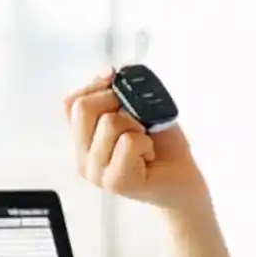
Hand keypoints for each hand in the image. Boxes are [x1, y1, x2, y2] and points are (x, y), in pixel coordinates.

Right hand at [63, 69, 209, 211]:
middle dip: (115, 101)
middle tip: (136, 118)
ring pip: (109, 123)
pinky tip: (149, 155)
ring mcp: (96, 173)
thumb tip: (109, 72)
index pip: (70, 104)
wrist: (185, 183)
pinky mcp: (115, 182)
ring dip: (136, 125)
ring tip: (144, 141)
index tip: (115, 80)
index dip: (95, 85)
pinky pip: (128, 141)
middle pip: (83, 108)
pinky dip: (146, 142)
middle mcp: (82, 159)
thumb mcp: (138, 113)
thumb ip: (117, 95)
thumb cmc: (163, 148)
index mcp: (82, 141)